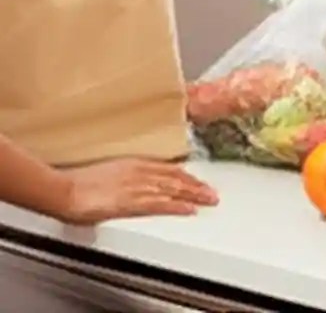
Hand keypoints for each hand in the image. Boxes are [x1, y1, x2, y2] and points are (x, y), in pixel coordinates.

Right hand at [57, 159, 217, 225]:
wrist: (65, 189)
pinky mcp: (133, 202)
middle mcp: (140, 173)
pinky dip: (178, 207)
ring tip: (210, 200)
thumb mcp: (105, 175)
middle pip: (175, 178)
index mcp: (133, 164)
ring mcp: (138, 187)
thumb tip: (123, 188)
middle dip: (196, 185)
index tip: (196, 180)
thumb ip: (119, 180)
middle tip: (212, 192)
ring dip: (194, 195)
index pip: (167, 168)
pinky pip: (161, 204)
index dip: (185, 175)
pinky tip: (190, 210)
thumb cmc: (77, 183)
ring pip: (174, 190)